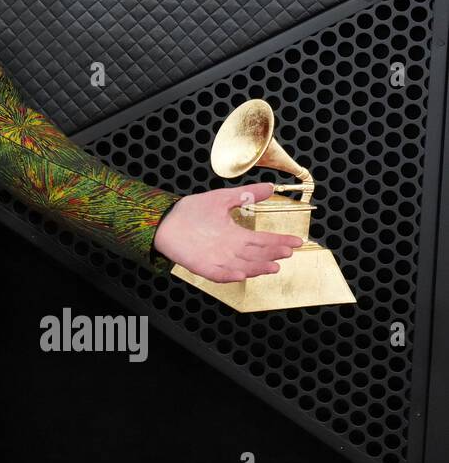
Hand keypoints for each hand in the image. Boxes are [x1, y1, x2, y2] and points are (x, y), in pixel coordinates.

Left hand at [153, 182, 304, 282]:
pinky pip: (218, 274)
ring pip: (242, 267)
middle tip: (288, 253)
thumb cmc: (192, 211)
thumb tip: (270, 186)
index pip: (263, 241)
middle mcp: (230, 250)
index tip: (297, 242)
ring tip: (273, 266)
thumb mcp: (222, 198)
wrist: (165, 218)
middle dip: (272, 255)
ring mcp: (217, 259)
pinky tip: (240, 274)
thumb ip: (246, 194)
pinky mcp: (202, 266)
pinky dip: (229, 275)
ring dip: (257, 267)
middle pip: (256, 255)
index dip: (279, 242)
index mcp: (236, 236)